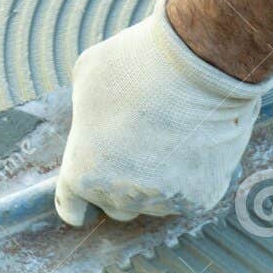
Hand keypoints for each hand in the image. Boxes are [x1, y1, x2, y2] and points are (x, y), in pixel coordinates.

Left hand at [54, 0, 269, 225]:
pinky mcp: (200, 198)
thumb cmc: (138, 63)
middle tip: (136, 151)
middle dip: (120, 186)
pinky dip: (191, 178)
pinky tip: (195, 145)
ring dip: (157, 181)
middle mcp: (120, 197)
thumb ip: (84, 115)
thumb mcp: (87, 78)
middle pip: (116, 208)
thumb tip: (94, 123)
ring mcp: (162, 201)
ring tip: (171, 137)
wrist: (201, 63)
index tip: (87, 194)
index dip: (78, 200)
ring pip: (154, 203)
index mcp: (83, 173)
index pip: (71, 208)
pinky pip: (189, 197)